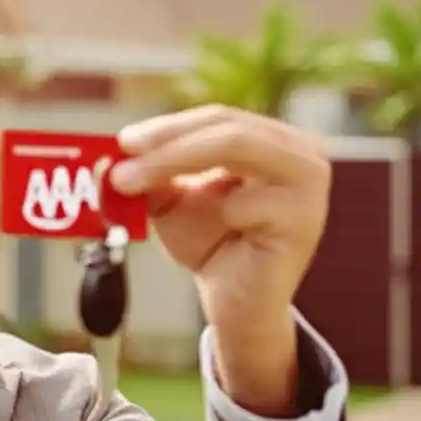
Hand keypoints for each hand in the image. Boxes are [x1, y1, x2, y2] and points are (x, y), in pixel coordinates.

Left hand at [111, 105, 330, 413]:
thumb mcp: (172, 200)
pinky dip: (222, 213)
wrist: (237, 303)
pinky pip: (249, 203)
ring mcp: (308, 184)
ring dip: (174, 160)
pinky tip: (225, 232)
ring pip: (238, 146)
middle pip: (227, 126)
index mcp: (272, 139)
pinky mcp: (304, 220)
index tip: (123, 142)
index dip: (167, 126)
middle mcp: (299, 152)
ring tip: (131, 184)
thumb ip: (150, 173)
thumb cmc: (210, 244)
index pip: (217, 117)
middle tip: (120, 166)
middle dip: (166, 143)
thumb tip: (112, 156)